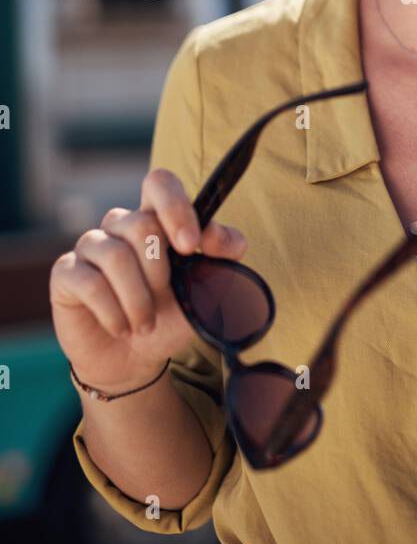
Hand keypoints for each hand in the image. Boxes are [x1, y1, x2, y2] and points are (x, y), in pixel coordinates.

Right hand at [49, 168, 246, 394]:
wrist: (135, 359)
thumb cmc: (171, 315)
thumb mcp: (208, 288)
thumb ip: (223, 254)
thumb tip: (214, 235)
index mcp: (156, 219)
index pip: (160, 184)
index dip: (175, 208)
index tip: (191, 247)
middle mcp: (120, 225)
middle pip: (141, 225)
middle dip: (159, 273)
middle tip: (163, 303)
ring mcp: (91, 246)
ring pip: (116, 256)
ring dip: (137, 301)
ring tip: (144, 326)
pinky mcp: (66, 273)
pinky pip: (90, 283)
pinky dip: (113, 313)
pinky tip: (120, 328)